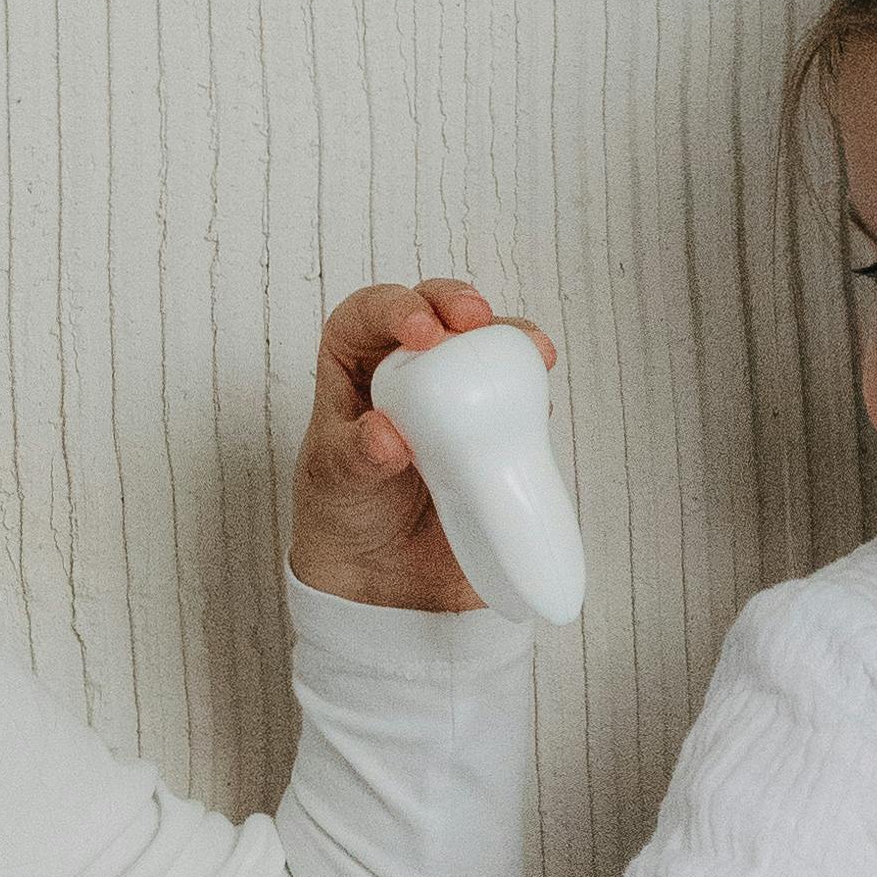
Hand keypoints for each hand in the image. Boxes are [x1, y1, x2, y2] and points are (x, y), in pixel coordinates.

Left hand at [289, 280, 557, 613]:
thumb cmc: (345, 512)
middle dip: (456, 302)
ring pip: (482, 343)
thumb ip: (355, 458)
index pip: (368, 314)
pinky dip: (530, 390)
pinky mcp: (490, 425)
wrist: (385, 574)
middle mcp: (405, 366)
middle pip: (433, 310)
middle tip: (476, 320)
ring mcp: (453, 393)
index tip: (421, 331)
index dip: (394, 307)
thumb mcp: (336, 484)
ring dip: (509, 336)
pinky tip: (540, 403)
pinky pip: (514, 395)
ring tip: (533, 352)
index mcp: (354, 364)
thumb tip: (387, 434)